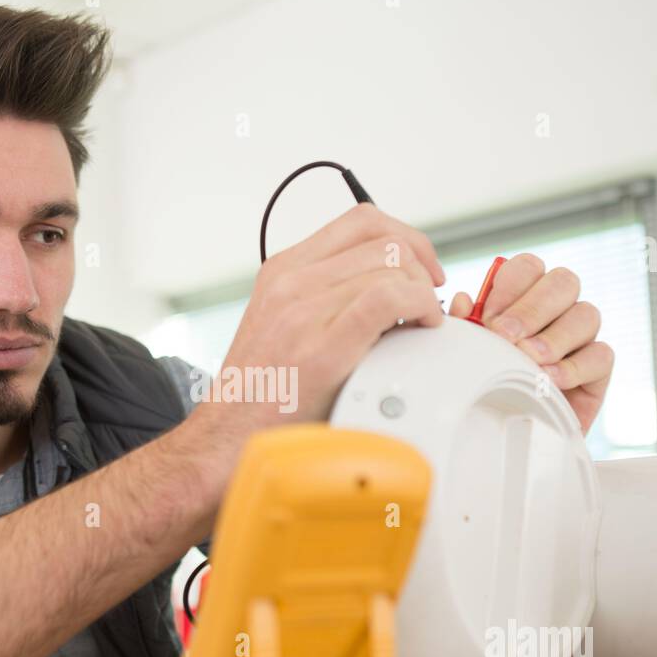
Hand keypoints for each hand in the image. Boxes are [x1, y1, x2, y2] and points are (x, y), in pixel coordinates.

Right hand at [200, 202, 445, 440]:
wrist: (228, 436)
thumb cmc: (264, 391)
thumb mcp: (282, 323)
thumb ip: (324, 295)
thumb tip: (384, 281)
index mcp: (283, 270)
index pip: (361, 220)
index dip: (406, 236)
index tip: (421, 266)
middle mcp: (290, 282)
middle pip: (383, 239)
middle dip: (422, 265)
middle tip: (428, 298)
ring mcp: (302, 312)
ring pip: (391, 265)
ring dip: (423, 290)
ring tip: (423, 320)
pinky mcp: (322, 348)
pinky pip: (388, 298)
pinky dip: (419, 306)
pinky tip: (421, 326)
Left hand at [447, 253, 613, 434]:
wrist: (511, 428)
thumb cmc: (492, 381)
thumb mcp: (473, 352)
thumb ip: (466, 325)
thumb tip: (462, 301)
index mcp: (527, 295)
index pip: (529, 267)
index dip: (510, 286)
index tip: (488, 315)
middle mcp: (560, 309)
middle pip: (563, 282)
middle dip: (532, 309)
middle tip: (506, 336)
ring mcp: (582, 336)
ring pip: (587, 314)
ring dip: (554, 337)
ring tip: (529, 359)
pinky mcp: (598, 368)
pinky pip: (600, 355)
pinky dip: (573, 367)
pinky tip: (550, 379)